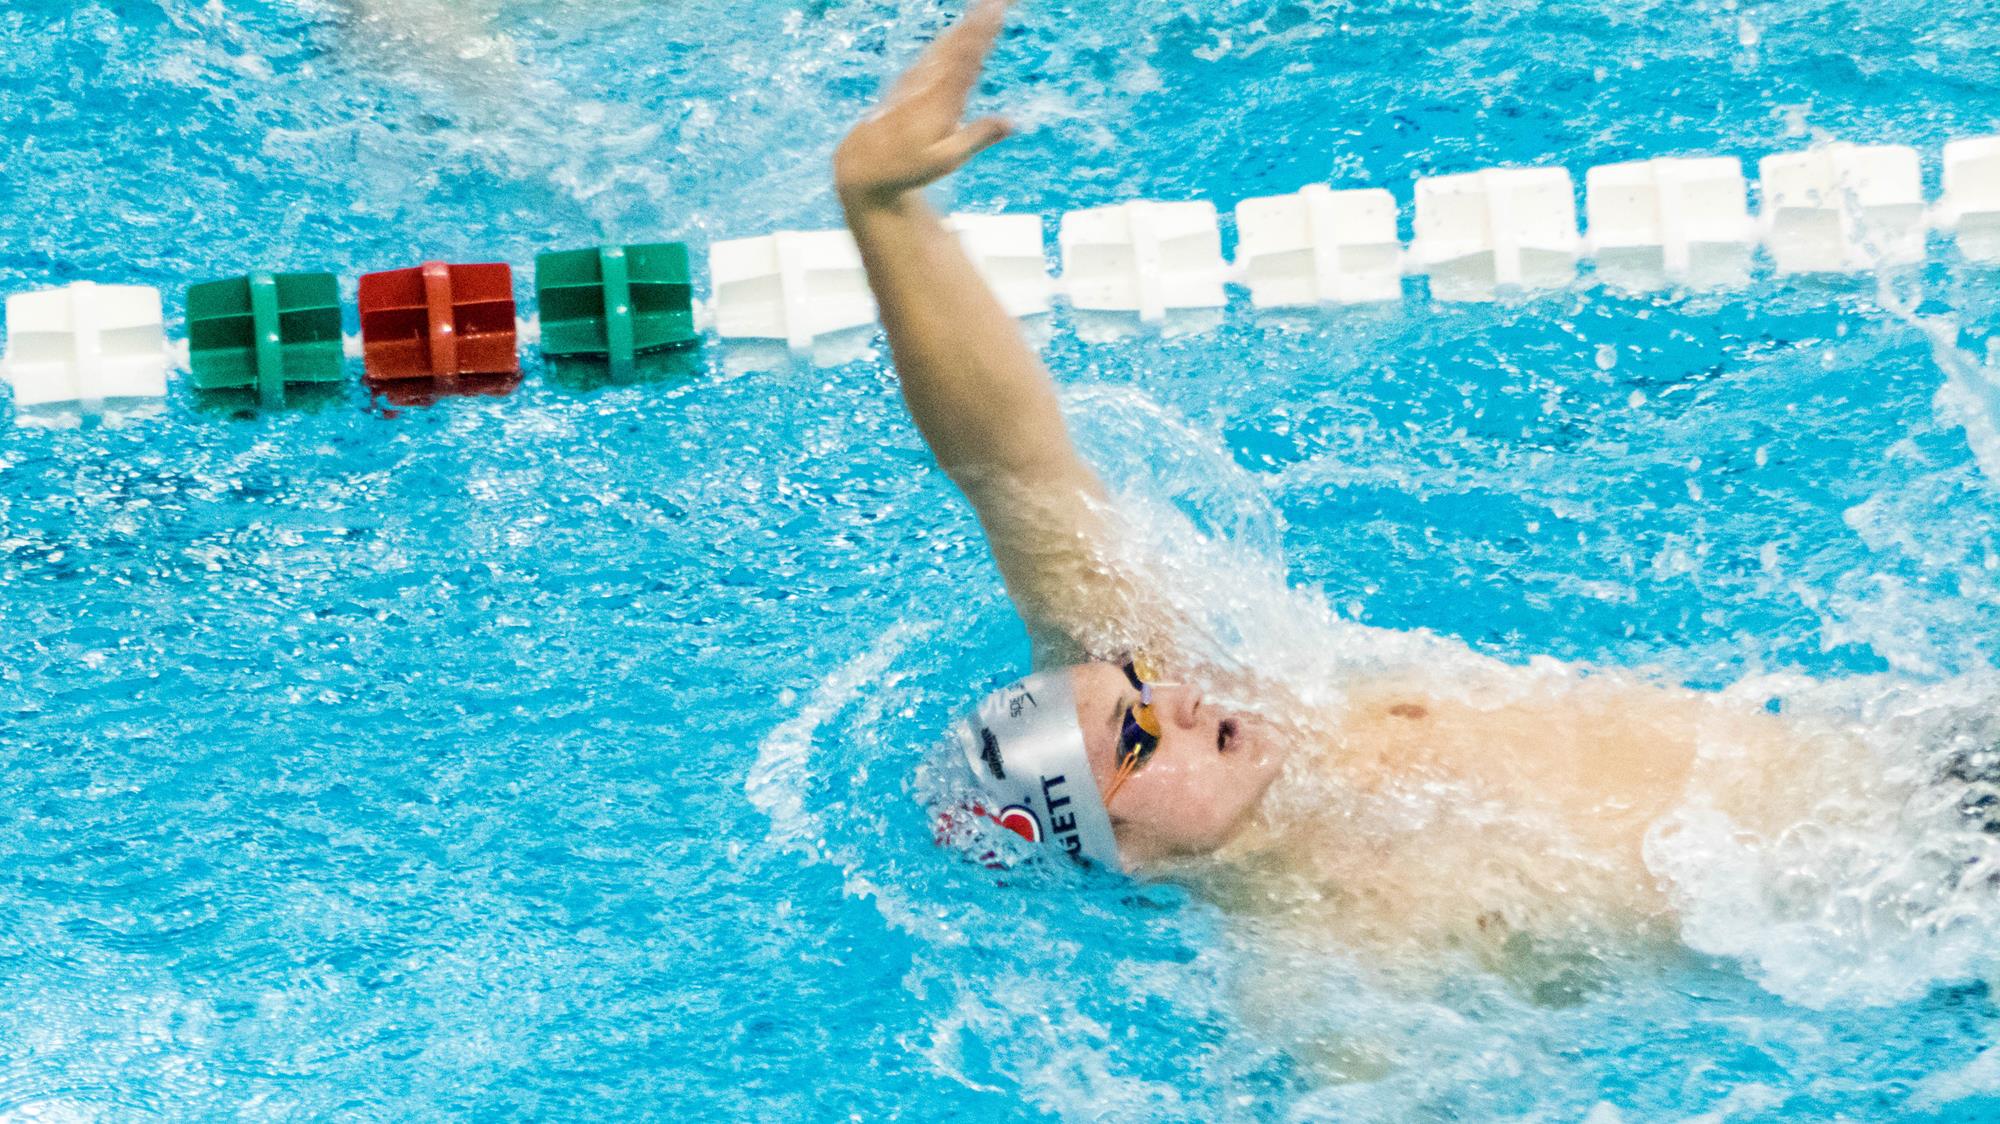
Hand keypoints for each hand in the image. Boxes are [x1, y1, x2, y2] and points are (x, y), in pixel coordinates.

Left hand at [833, 0, 1014, 210]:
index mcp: (940, 100)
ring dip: (968, 20)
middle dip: (980, 17)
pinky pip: (936, 48)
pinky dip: (953, 34)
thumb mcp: (946, 160)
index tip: (997, 9)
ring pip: (946, 41)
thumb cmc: (909, 165)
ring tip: (990, 4)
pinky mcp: (910, 78)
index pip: (966, 58)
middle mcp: (927, 82)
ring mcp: (916, 77)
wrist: (865, 163)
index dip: (982, 32)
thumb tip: (1013, 122)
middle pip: (958, 41)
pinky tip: (962, 25)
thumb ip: (978, 137)